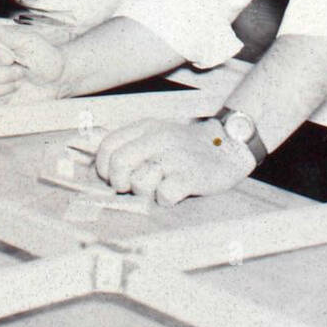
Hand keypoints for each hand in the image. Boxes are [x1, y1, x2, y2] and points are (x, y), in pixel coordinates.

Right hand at [0, 24, 66, 105]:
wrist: (56, 82)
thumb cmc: (45, 59)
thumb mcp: (32, 43)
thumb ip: (10, 36)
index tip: (11, 58)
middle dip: (1, 73)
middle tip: (21, 72)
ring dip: (3, 86)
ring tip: (19, 82)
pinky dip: (0, 99)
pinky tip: (13, 93)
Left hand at [94, 119, 256, 206]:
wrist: (229, 148)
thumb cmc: (186, 149)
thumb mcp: (157, 135)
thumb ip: (130, 145)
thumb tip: (98, 163)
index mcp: (147, 127)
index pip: (108, 145)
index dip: (104, 168)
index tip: (114, 179)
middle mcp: (159, 138)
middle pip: (120, 163)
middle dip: (120, 183)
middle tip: (132, 188)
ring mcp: (176, 156)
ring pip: (140, 181)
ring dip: (145, 192)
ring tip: (159, 188)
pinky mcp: (192, 174)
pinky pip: (165, 194)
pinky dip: (165, 200)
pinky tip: (175, 194)